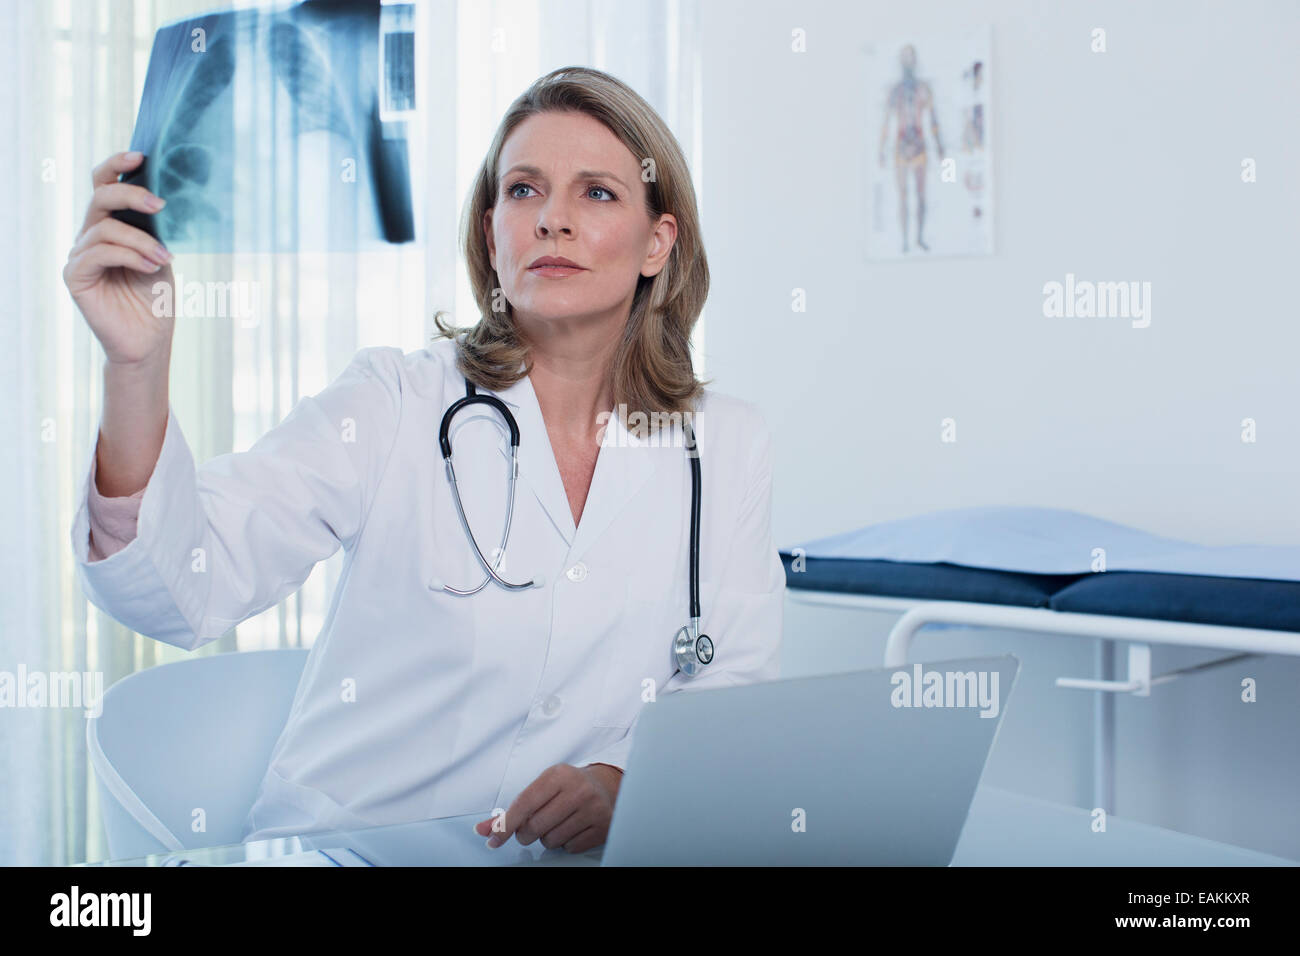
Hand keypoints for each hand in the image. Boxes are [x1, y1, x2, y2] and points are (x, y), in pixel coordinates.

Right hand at [63, 151, 175, 366]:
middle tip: (160, 205)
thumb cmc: (156, 298)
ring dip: (141, 239)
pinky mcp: (75, 276)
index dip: (116, 166)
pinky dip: (129, 255)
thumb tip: (164, 195)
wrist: (149, 341)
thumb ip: (155, 228)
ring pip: (104, 228)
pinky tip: (150, 267)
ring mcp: (80, 256)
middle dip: (131, 195)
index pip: (103, 186)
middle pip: (100, 199)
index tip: (141, 156)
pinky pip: (99, 253)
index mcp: (110, 226)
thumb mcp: (161, 255)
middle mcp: (90, 237)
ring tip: (164, 258)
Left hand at [474, 763, 622, 853]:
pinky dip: (565, 843)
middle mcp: (578, 790)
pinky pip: (569, 848)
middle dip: (526, 833)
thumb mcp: (542, 787)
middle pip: (535, 827)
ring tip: (557, 823)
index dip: (505, 825)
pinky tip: (572, 828)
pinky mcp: (602, 827)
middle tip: (532, 826)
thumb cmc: (569, 786)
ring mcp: (592, 809)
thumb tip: (484, 829)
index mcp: (559, 775)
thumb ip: (513, 809)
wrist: (607, 786)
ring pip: (551, 841)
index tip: (493, 839)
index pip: (524, 804)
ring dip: (547, 838)